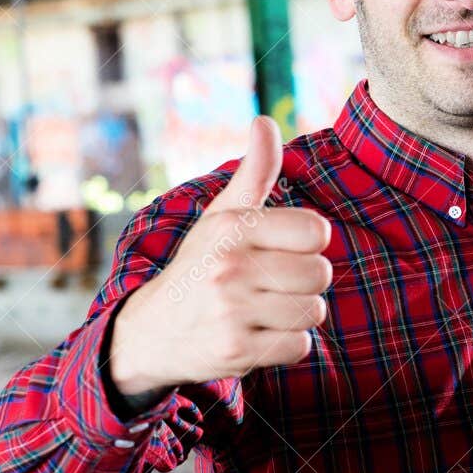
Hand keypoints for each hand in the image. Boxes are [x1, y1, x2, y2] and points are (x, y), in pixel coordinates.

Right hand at [109, 115, 332, 399]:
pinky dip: (288, 345)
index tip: (282, 249)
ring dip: (297, 314)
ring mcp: (232, 312)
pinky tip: (260, 334)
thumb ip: (254, 171)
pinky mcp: (236, 351)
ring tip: (266, 309)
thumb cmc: (200, 266)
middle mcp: (230, 267)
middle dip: (305, 282)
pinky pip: (300, 346)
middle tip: (272, 284)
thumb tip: (265, 121)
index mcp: (232, 227)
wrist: (152, 330)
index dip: (308, 243)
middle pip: (320, 274)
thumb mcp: (222, 216)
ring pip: (313, 311)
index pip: (316, 231)